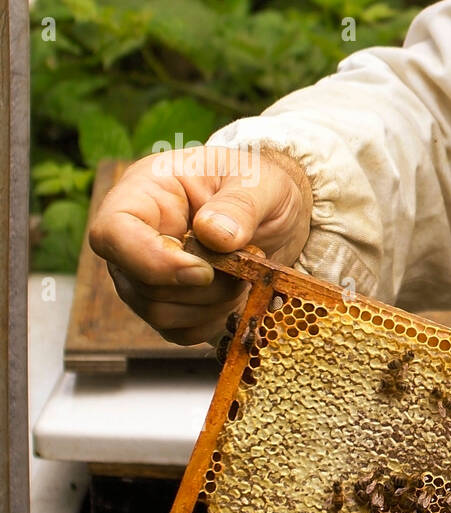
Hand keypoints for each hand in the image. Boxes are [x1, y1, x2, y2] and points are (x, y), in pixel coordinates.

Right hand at [88, 145, 312, 344]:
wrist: (277, 211)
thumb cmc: (259, 184)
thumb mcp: (260, 180)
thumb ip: (240, 204)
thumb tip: (214, 234)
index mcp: (144, 195)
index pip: (113, 234)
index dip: (153, 261)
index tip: (205, 271)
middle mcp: (133, 238)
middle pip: (141, 285)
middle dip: (203, 286)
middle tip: (247, 261)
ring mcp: (145, 275)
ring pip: (159, 314)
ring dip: (213, 304)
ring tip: (244, 275)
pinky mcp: (168, 304)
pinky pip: (179, 331)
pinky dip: (214, 321)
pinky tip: (237, 296)